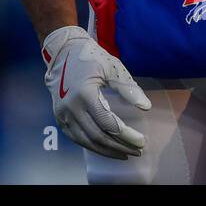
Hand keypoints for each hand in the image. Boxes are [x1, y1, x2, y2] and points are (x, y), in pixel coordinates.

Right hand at [42, 26, 151, 159]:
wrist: (62, 51)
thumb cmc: (90, 57)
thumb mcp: (112, 68)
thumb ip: (128, 88)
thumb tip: (146, 107)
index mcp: (85, 94)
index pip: (109, 123)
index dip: (126, 136)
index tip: (141, 141)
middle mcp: (71, 107)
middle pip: (97, 137)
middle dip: (119, 147)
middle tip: (136, 151)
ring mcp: (63, 114)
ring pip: (86, 141)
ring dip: (106, 151)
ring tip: (124, 153)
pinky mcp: (60, 117)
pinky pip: (76, 138)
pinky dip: (92, 145)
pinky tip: (106, 147)